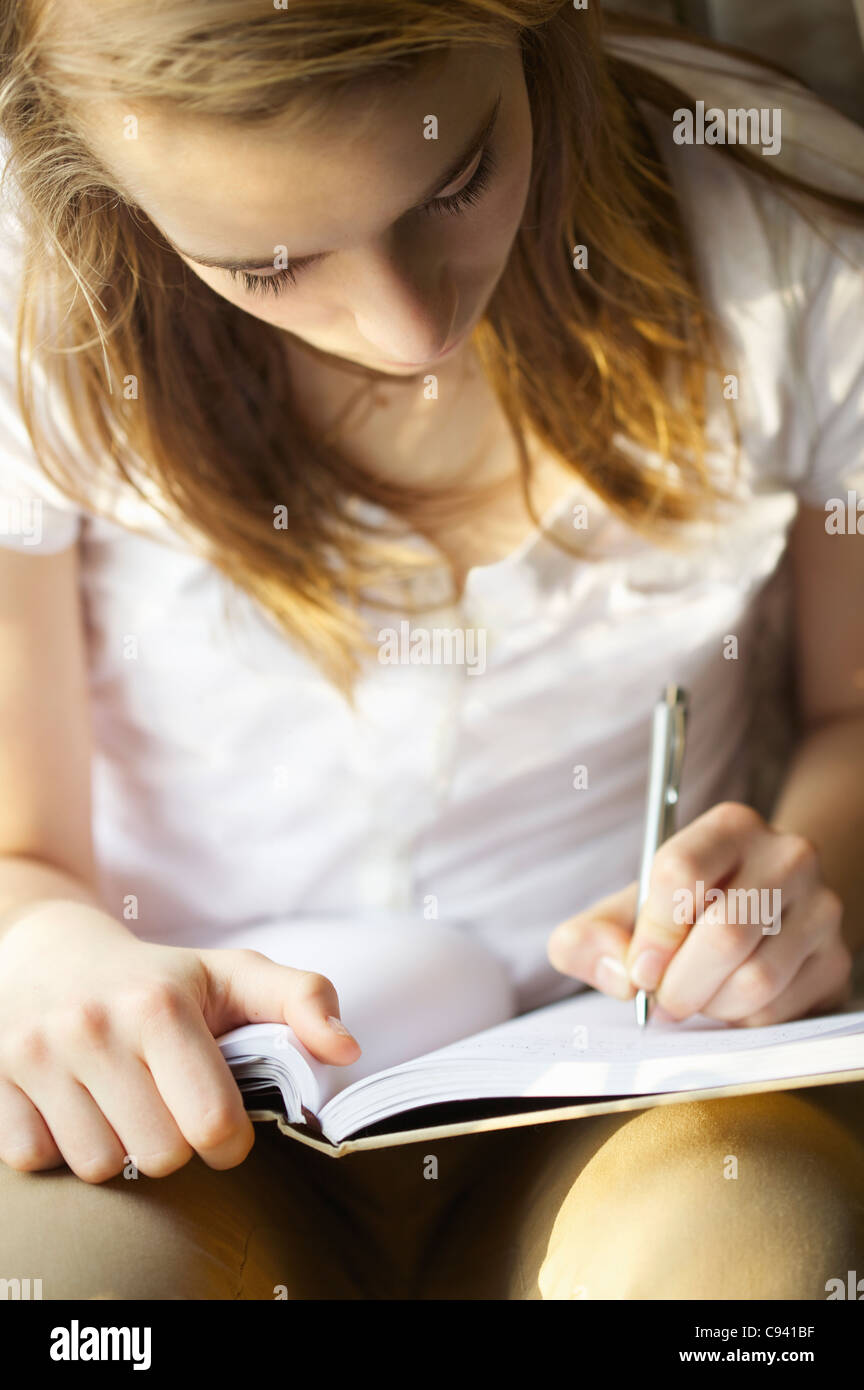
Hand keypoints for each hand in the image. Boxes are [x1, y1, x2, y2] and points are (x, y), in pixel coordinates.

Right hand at [0, 901, 359, 1181]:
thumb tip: (347, 1050)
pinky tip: (74, 1104)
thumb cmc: (159, 976)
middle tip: (165, 1101)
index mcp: (159, 1005)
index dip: (229, 1139)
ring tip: (120, 1100)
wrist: (50, 952)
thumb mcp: (233, 974)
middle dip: (173, 1142)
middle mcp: (93, 1026)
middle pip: (158, 1157)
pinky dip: (58, 1146)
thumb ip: (303, 1000)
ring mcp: (37, 1054)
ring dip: (117, 1149)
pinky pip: (37, 1162)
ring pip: (98, 1168)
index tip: (222, 1119)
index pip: (213, 1126)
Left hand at [547, 801, 852, 1025]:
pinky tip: (727, 1001)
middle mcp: (787, 856)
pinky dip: (739, 1020)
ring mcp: (820, 907)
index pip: (681, 872)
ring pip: (756, 980)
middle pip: (725, 933)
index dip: (653, 933)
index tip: (639, 968)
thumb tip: (618, 975)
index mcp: (729, 827)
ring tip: (695, 996)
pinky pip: (780, 1009)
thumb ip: (591, 937)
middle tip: (662, 999)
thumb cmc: (679, 912)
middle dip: (680, 983)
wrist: (756, 912)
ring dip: (709, 1005)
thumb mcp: (626, 911)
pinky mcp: (834, 959)